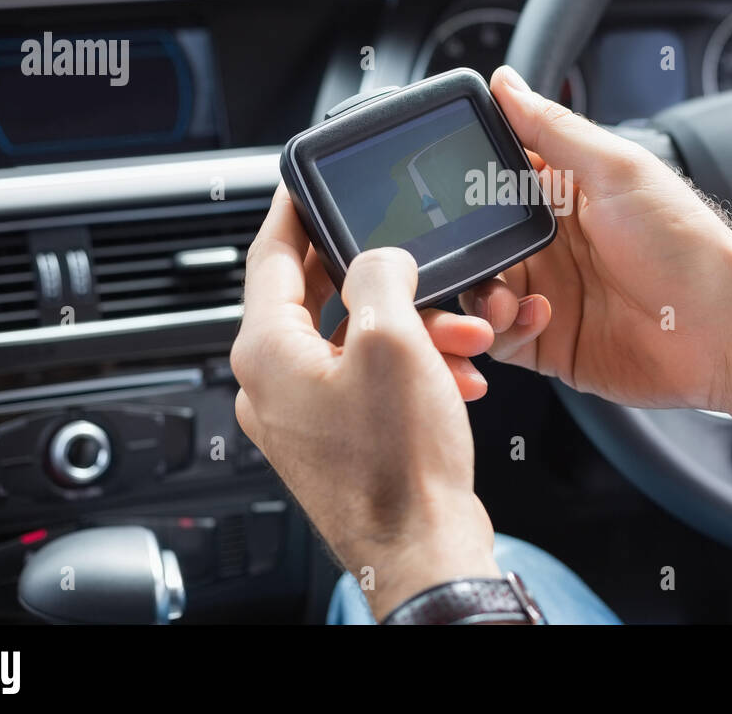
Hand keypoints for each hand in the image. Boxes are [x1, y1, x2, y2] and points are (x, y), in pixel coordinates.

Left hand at [232, 186, 501, 619]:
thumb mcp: (392, 340)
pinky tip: (458, 373)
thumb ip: (379, 274)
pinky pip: (371, 380)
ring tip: (464, 333)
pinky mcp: (340, 439)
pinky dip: (413, 366)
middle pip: (316, 297)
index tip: (305, 179)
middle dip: (380, 277)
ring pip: (354, 340)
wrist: (423, 551)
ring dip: (412, 326)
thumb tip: (380, 259)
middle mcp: (273, 383)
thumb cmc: (398, 465)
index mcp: (267, 351)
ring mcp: (305, 416)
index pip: (267, 255)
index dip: (292, 208)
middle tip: (410, 253)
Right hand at [462, 66, 731, 411]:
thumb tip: (506, 82)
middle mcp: (554, 242)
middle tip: (467, 252)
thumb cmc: (686, 246)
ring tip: (501, 298)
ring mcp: (551, 293)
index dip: (467, 182)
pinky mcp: (551, 342)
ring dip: (479, 295)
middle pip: (477, 239)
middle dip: (461, 248)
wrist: (724, 331)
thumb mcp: (616, 171)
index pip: (497, 177)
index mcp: (566, 193)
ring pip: (479, 292)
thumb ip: (553, 129)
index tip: (447, 189)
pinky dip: (503, 329)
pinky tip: (534, 318)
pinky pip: (501, 337)